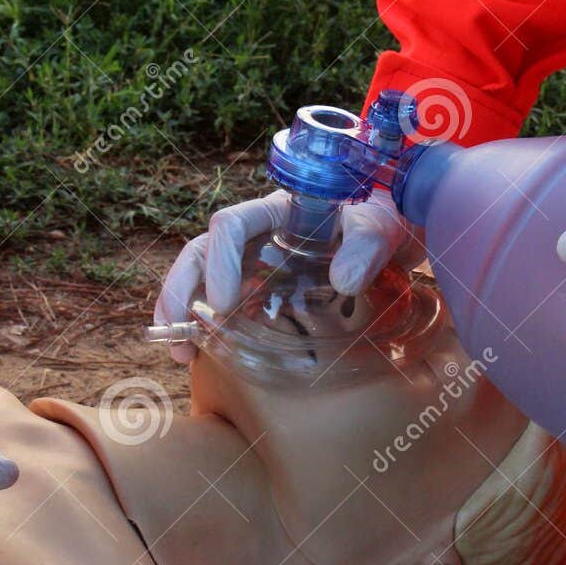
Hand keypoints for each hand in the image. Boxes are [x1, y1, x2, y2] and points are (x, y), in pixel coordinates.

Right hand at [154, 189, 421, 362]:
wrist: (388, 234)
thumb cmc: (378, 222)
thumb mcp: (377, 228)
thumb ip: (365, 247)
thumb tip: (345, 280)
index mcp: (274, 211)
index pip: (229, 224)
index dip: (219, 260)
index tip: (224, 301)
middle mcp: (253, 235)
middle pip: (200, 252)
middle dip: (180, 289)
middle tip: (177, 329)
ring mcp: (252, 262)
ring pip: (200, 277)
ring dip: (181, 310)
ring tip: (179, 351)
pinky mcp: (259, 288)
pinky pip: (220, 302)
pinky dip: (203, 325)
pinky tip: (198, 353)